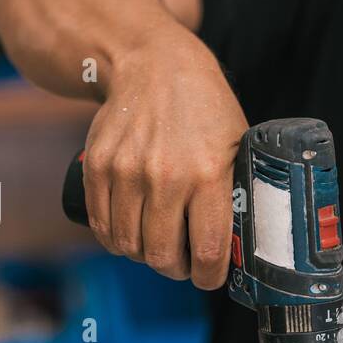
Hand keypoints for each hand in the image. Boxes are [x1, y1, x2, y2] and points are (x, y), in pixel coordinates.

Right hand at [81, 36, 247, 287]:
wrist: (153, 64)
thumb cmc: (204, 108)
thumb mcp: (237, 145)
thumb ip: (238, 193)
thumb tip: (243, 243)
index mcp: (209, 174)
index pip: (207, 251)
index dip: (208, 277)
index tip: (209, 277)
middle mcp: (166, 176)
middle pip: (162, 256)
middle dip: (176, 269)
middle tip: (183, 262)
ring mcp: (127, 172)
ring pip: (130, 246)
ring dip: (145, 255)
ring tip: (158, 244)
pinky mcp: (99, 167)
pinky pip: (102, 226)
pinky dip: (116, 239)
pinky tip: (131, 233)